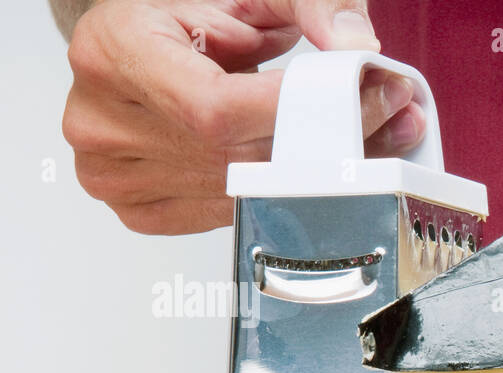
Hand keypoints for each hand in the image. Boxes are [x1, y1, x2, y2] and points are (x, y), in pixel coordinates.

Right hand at [63, 0, 424, 233]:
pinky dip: (283, 193)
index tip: (367, 91)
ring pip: (246, 194)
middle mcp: (104, 122)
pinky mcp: (142, 211)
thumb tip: (356, 43)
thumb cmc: (184, 20)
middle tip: (392, 111)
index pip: (218, 109)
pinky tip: (314, 165)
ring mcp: (118, 176)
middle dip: (334, 137)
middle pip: (241, 157)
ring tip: (368, 134)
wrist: (142, 44)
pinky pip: (233, 214)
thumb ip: (311, 3)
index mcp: (113, 53)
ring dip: (324, 171)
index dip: (302, 111)